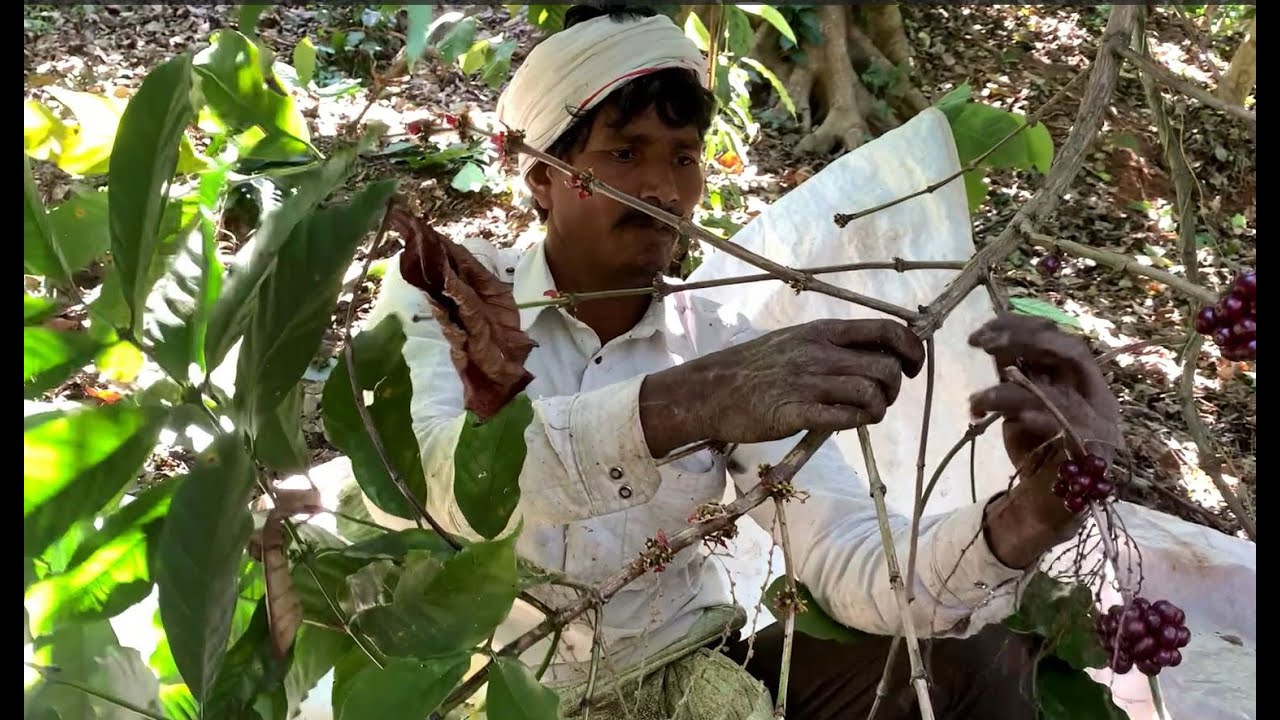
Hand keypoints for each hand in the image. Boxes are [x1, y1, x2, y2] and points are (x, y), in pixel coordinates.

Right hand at [640, 319, 925, 454]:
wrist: (709, 390)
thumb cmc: (754, 367)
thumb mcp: (795, 341)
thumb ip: (833, 345)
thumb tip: (876, 353)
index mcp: (822, 331)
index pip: (888, 330)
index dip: (912, 350)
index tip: (911, 367)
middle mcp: (819, 352)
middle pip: (886, 366)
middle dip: (895, 387)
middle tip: (882, 398)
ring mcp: (807, 382)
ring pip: (871, 392)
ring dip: (878, 408)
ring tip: (867, 414)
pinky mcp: (794, 412)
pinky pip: (845, 417)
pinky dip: (858, 421)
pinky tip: (850, 422)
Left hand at [967, 315, 1122, 565]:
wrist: (1052, 503)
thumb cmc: (1038, 448)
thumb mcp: (1022, 402)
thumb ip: (1014, 374)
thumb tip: (991, 340)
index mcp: (1082, 378)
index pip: (1060, 336)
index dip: (1022, 326)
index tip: (982, 331)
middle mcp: (1095, 394)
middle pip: (1069, 350)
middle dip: (1023, 340)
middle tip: (980, 343)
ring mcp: (1097, 423)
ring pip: (1060, 389)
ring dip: (1009, 391)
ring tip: (976, 402)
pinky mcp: (1089, 452)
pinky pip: (1066, 427)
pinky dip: (1038, 417)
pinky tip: (1015, 419)